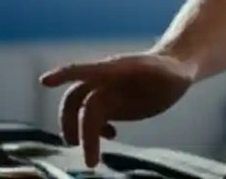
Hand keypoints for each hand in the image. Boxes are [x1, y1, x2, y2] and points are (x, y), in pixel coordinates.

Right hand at [39, 51, 196, 166]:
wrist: (172, 69)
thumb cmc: (173, 69)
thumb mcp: (178, 72)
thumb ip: (177, 75)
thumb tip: (180, 77)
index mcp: (116, 68)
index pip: (86, 69)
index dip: (65, 74)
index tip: (44, 82)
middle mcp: (104, 80)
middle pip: (76, 100)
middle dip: (73, 125)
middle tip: (84, 152)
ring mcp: (104, 92)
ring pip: (79, 112)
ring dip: (78, 133)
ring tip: (92, 156)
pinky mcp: (108, 106)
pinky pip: (89, 120)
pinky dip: (92, 132)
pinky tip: (111, 136)